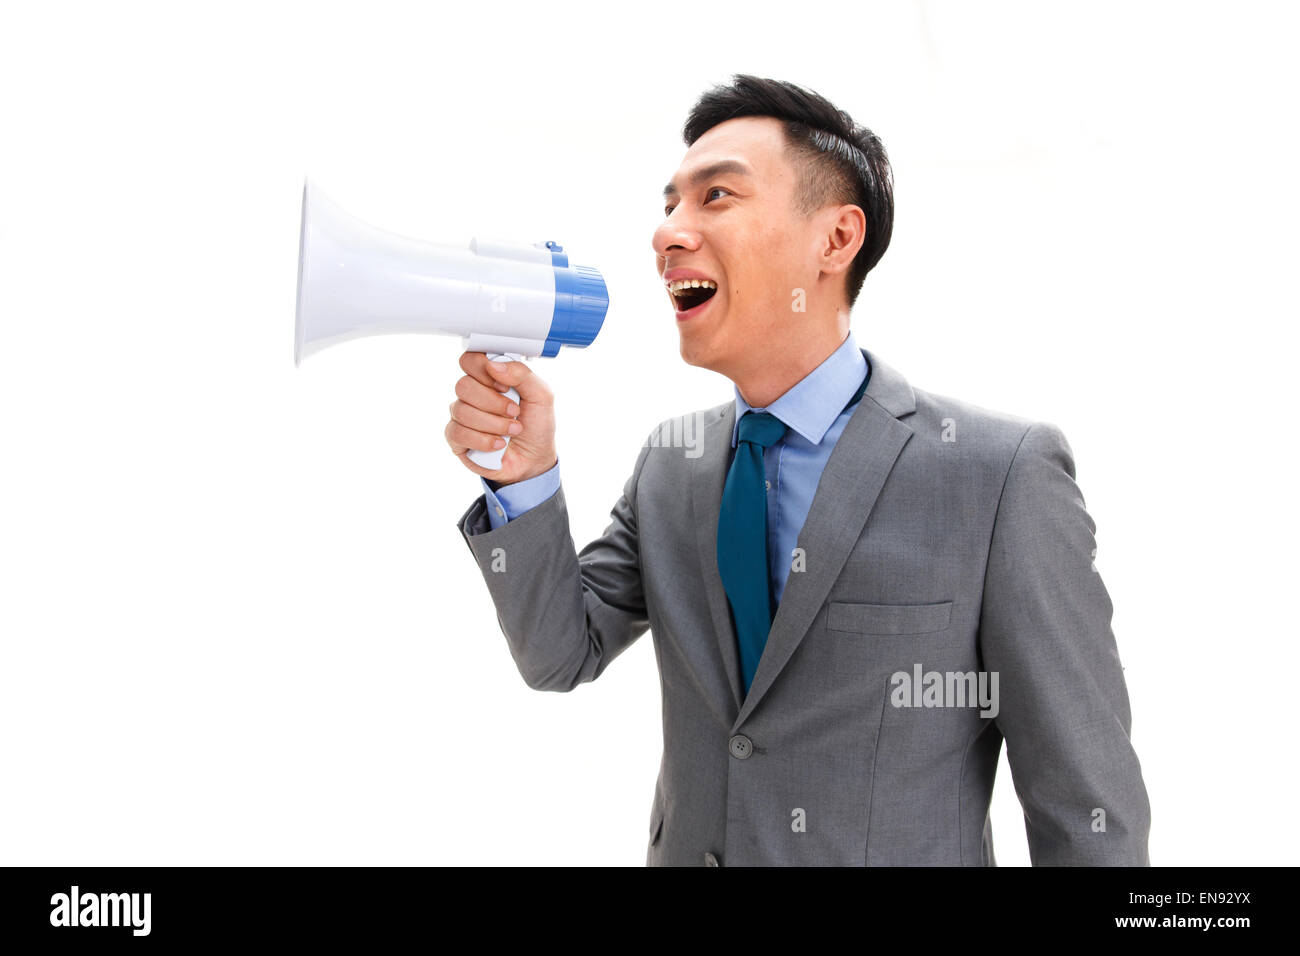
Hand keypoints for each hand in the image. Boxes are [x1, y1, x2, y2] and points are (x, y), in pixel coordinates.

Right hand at [446, 351, 557, 484]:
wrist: (535, 460)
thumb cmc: (536, 427)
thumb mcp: (542, 396)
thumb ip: (522, 374)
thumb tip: (494, 365)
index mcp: (491, 378)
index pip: (470, 360)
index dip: (484, 370)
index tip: (505, 386)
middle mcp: (473, 394)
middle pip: (464, 385)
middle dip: (494, 402)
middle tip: (514, 412)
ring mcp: (462, 415)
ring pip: (462, 410)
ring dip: (494, 423)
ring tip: (512, 430)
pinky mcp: (457, 438)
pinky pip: (458, 432)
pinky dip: (483, 440)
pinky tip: (498, 444)